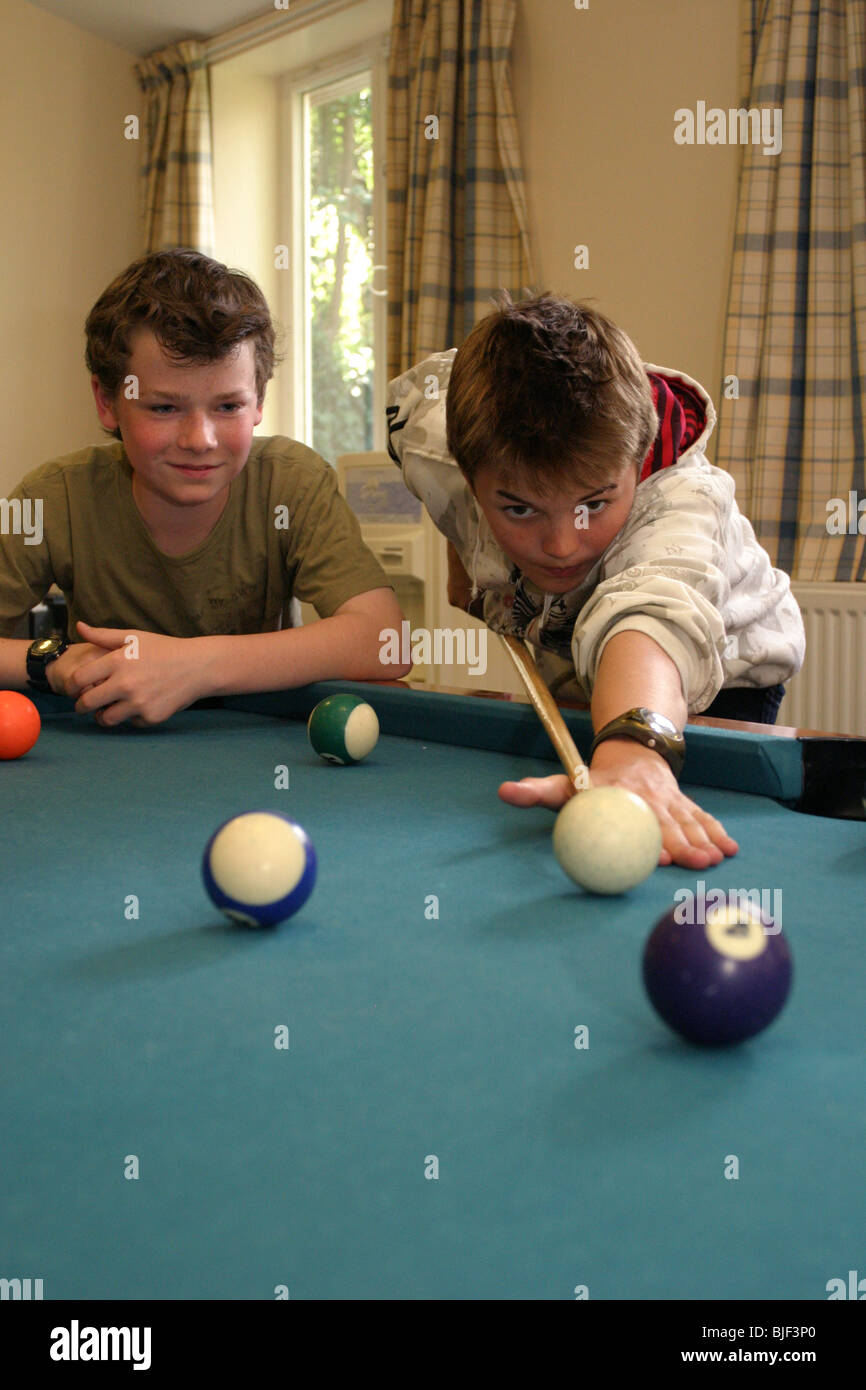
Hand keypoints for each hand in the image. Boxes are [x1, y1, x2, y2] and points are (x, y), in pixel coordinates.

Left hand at [57, 621, 206, 727]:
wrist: (198, 666)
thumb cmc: (164, 649)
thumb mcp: (134, 637)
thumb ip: (103, 635)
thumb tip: (79, 627)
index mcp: (117, 661)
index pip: (78, 679)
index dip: (71, 686)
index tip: (73, 689)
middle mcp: (125, 684)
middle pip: (87, 703)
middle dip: (81, 705)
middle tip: (84, 704)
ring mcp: (139, 702)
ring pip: (106, 719)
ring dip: (102, 716)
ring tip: (106, 710)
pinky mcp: (151, 717)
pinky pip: (131, 723)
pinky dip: (131, 717)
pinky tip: (138, 706)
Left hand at [499, 738, 737, 869]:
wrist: (630, 751)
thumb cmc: (592, 781)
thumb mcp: (564, 783)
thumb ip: (537, 791)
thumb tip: (504, 792)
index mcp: (619, 795)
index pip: (634, 817)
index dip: (646, 834)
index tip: (657, 855)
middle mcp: (649, 798)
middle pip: (668, 823)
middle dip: (683, 843)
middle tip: (694, 862)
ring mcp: (670, 801)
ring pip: (690, 821)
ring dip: (704, 840)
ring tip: (716, 858)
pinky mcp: (685, 804)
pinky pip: (703, 817)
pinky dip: (717, 831)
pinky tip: (731, 849)